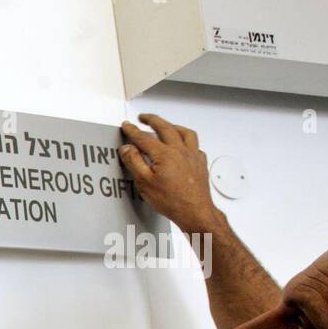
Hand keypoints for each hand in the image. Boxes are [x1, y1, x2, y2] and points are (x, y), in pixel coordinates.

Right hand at [119, 114, 221, 234]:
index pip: (144, 137)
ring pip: (184, 132)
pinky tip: (184, 144)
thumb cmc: (172, 201)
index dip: (133, 130)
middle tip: (144, 117)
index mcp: (164, 154)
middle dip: (152, 120)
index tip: (127, 126)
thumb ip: (134, 162)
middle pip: (165, 127)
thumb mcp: (145, 183)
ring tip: (166, 125)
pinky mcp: (200, 162)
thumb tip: (127, 149)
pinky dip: (187, 140)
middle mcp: (180, 150)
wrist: (195, 211)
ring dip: (173, 126)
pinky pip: (195, 145)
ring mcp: (193, 155)